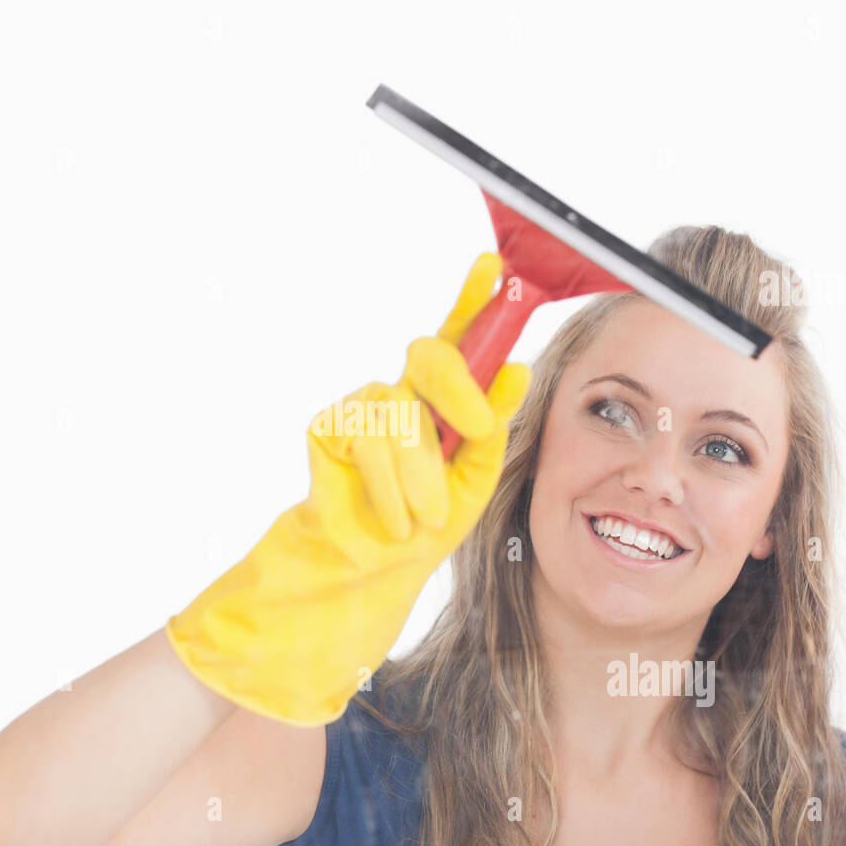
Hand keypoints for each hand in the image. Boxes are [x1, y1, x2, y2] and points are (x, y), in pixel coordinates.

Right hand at [165, 253, 530, 725]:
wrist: (371, 574)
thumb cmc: (424, 527)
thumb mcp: (474, 480)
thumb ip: (492, 429)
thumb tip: (516, 373)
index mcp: (443, 401)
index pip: (460, 340)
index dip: (474, 301)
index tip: (494, 270)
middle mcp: (403, 394)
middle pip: (429, 352)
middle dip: (458, 386)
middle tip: (479, 429)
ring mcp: (362, 408)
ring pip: (400, 408)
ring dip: (421, 472)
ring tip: (423, 516)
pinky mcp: (328, 428)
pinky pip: (366, 437)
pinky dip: (388, 486)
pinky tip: (392, 518)